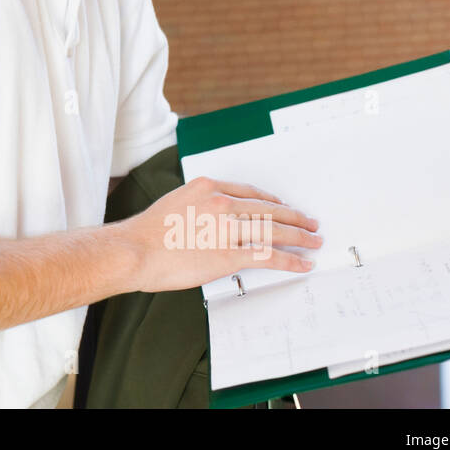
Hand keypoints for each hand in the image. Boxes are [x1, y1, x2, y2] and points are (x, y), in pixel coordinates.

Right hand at [122, 175, 323, 292]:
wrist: (135, 250)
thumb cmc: (148, 231)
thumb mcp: (175, 202)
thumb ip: (199, 204)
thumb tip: (214, 218)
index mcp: (208, 187)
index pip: (251, 192)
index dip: (273, 201)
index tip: (284, 207)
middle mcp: (222, 203)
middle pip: (269, 209)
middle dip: (294, 217)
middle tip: (310, 222)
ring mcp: (228, 228)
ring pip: (275, 231)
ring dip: (300, 237)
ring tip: (314, 241)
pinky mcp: (230, 254)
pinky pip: (269, 256)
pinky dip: (291, 260)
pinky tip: (303, 263)